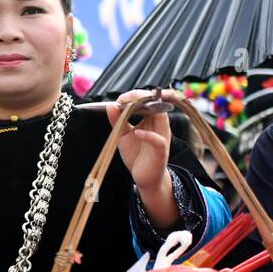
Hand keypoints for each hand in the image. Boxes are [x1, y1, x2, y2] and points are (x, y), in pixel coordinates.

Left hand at [107, 88, 178, 227]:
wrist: (143, 176)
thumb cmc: (136, 153)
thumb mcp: (123, 134)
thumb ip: (118, 120)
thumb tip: (111, 105)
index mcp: (151, 119)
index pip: (148, 100)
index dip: (136, 95)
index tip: (120, 99)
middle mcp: (159, 125)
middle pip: (156, 103)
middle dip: (140, 97)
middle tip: (124, 99)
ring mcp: (162, 137)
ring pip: (161, 116)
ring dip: (146, 109)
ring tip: (128, 107)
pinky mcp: (161, 151)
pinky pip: (158, 140)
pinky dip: (147, 135)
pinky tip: (136, 133)